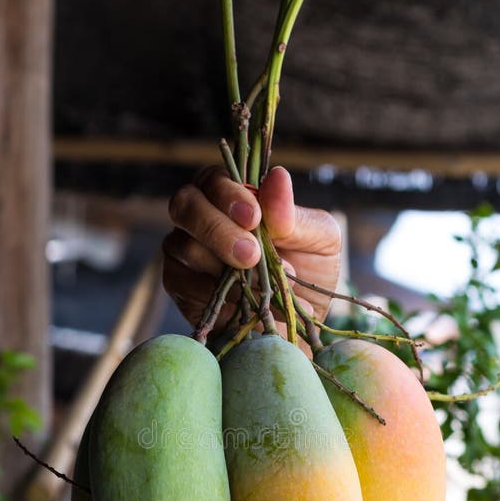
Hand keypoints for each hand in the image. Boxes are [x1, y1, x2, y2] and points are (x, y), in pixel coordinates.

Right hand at [162, 165, 340, 333]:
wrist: (299, 323)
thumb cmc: (308, 271)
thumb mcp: (319, 241)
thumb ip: (295, 215)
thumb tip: (277, 177)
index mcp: (234, 196)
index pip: (214, 179)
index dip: (228, 194)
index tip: (253, 217)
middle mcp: (202, 218)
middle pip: (185, 206)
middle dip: (217, 229)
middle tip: (249, 255)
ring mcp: (185, 251)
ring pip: (186, 247)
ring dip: (229, 270)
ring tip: (268, 289)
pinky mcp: (180, 286)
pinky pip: (184, 282)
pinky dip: (219, 294)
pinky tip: (250, 305)